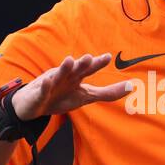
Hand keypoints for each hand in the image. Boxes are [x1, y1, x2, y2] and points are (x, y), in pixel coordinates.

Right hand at [10, 54, 132, 120]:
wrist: (33, 106)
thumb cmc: (61, 98)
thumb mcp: (86, 96)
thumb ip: (108, 93)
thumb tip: (131, 87)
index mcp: (76, 77)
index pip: (89, 69)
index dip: (97, 63)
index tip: (108, 57)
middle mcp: (64, 76)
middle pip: (75, 69)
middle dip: (82, 63)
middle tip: (89, 58)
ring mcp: (51, 83)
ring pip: (58, 74)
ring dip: (64, 68)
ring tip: (70, 60)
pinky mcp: (38, 93)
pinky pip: (42, 89)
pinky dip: (45, 86)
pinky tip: (47, 82)